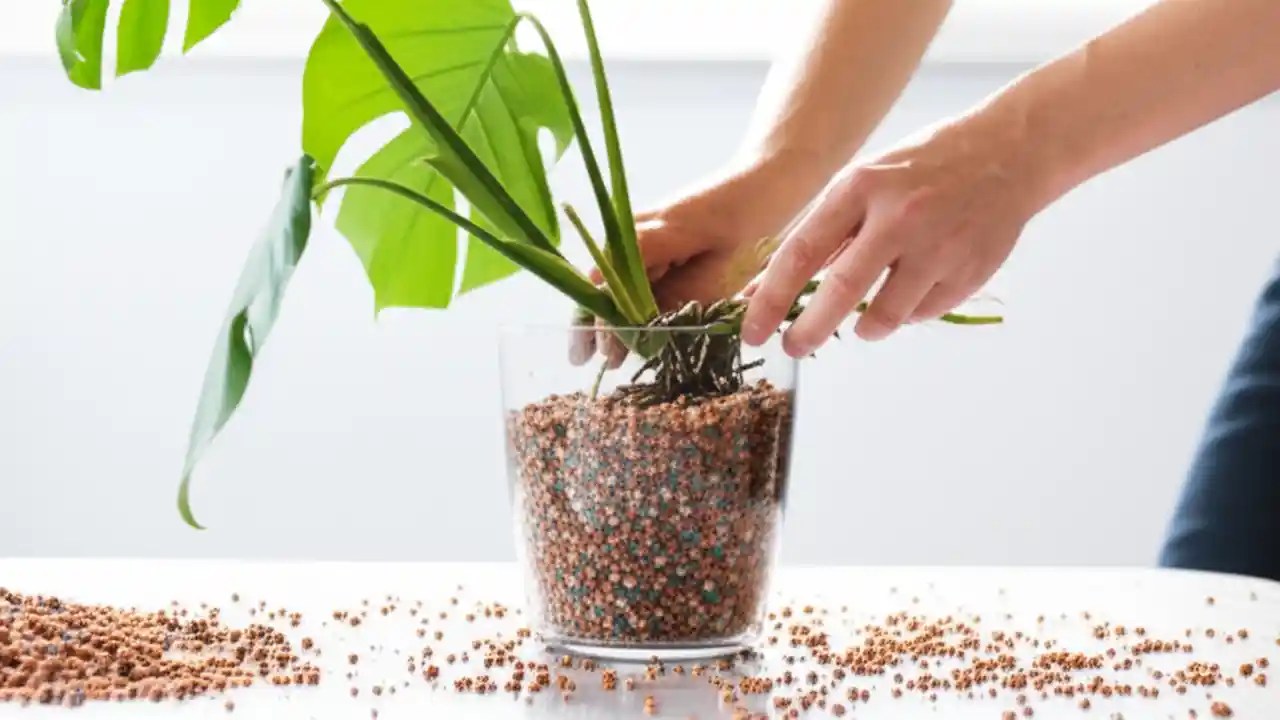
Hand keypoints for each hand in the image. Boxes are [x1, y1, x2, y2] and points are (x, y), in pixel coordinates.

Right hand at [571, 158, 807, 365]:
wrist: (771, 174)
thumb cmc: (755, 220)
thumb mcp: (724, 270)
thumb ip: (681, 299)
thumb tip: (646, 329)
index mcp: (650, 235)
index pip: (607, 285)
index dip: (602, 322)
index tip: (607, 356)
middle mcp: (637, 228)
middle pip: (603, 281)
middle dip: (597, 322)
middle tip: (594, 361)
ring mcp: (646, 228)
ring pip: (616, 277)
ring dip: (615, 314)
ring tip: (615, 353)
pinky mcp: (659, 233)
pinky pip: (636, 268)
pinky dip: (635, 297)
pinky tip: (640, 325)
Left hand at [742, 115, 1045, 356]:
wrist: (1008, 152)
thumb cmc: (919, 169)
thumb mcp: (863, 183)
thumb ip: (819, 233)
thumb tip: (764, 288)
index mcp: (861, 186)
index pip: (800, 253)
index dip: (770, 299)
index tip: (752, 331)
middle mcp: (899, 215)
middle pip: (841, 291)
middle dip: (808, 329)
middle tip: (792, 347)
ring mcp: (939, 245)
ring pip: (885, 316)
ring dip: (865, 327)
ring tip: (863, 321)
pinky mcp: (970, 271)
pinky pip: (922, 314)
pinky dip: (908, 312)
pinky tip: (915, 286)